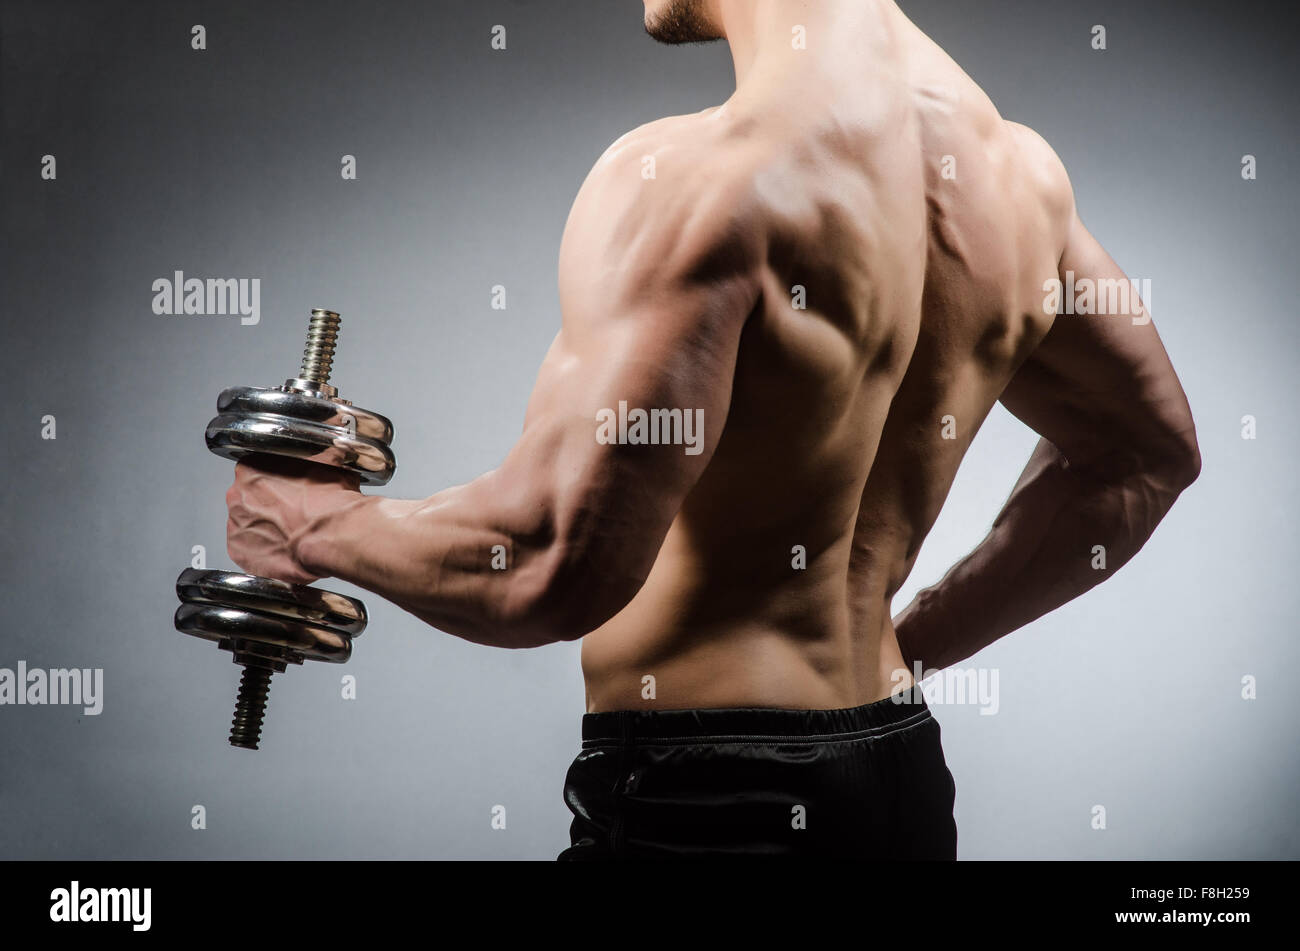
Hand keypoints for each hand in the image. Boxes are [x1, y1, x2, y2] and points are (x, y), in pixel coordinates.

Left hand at [225, 455, 362, 584]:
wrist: (331, 537)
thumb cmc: (326, 503)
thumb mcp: (331, 467)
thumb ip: (323, 459)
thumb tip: (332, 457)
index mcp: (251, 470)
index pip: (255, 471)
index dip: (274, 482)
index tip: (287, 489)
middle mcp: (237, 497)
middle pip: (247, 499)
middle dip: (267, 506)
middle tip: (291, 512)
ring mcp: (236, 526)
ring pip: (247, 525)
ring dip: (264, 528)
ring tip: (290, 533)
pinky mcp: (240, 553)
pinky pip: (247, 551)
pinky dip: (262, 552)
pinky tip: (283, 550)